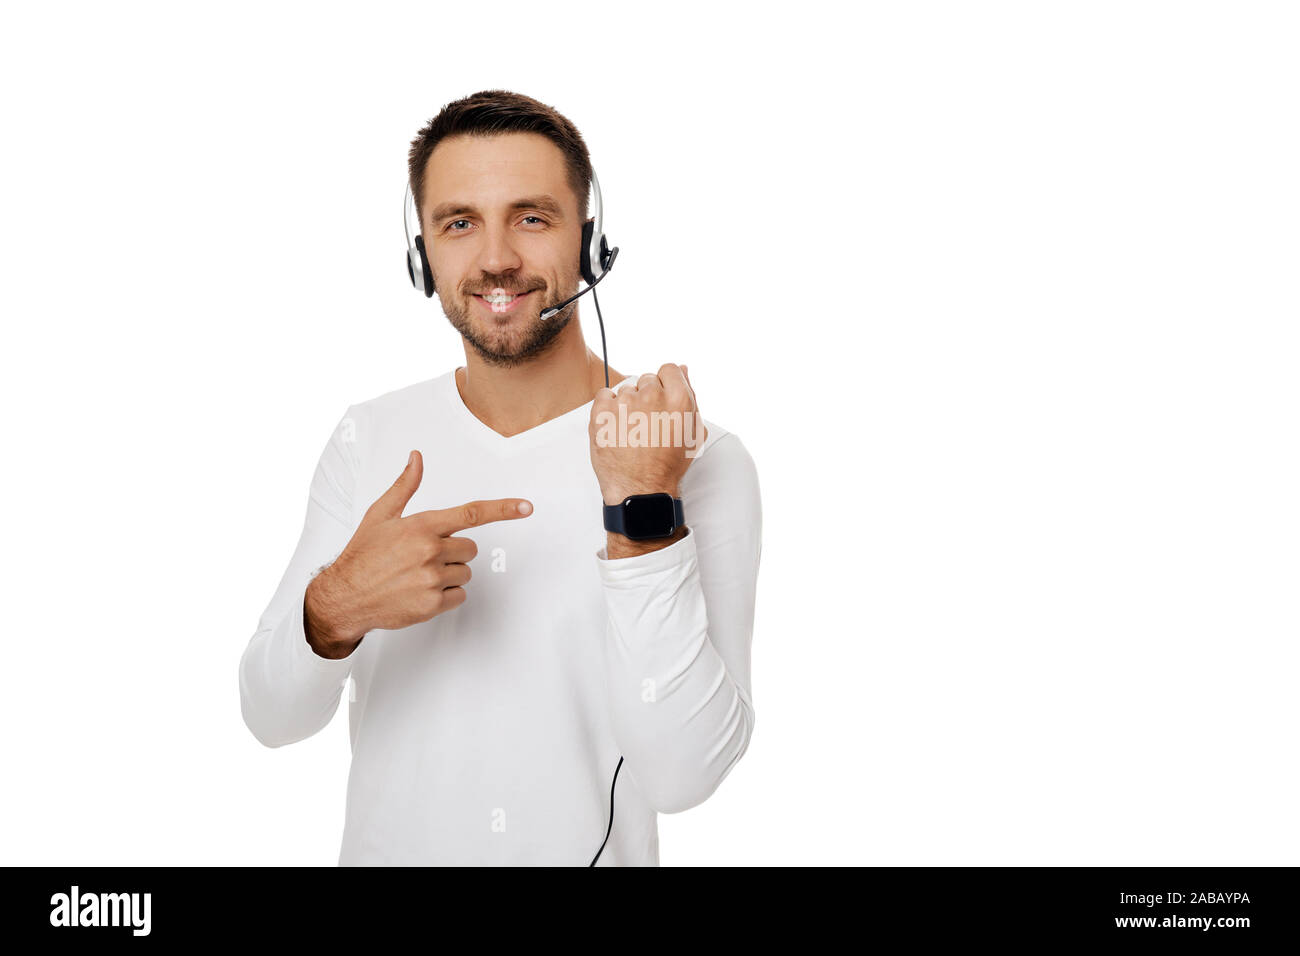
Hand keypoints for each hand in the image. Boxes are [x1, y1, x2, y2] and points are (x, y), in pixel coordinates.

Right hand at [304, 450, 532, 657]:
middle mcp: (430, 551)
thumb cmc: (363, 554)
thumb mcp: (380, 515)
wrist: (344, 596)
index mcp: (421, 526)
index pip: (471, 514)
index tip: (526, 507)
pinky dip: (445, 596)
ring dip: (449, 574)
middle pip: (470, 548)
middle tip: (424, 557)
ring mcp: (432, 579)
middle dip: (454, 551)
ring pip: (465, 573)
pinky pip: (459, 595)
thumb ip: (405, 486)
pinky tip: (420, 592)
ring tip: (418, 575)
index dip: (503, 509)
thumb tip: (417, 457)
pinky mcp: (432, 604)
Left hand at [588, 363, 707, 505]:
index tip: (661, 402)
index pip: (669, 369)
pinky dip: (608, 408)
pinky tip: (617, 428)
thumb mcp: (692, 432)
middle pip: (647, 379)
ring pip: (626, 390)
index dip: (665, 385)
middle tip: (647, 423)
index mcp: (679, 399)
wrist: (640, 489)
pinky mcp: (603, 411)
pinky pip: (605, 395)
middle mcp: (653, 396)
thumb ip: (691, 396)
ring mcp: (626, 403)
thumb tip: (683, 369)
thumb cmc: (667, 465)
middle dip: (647, 397)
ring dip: (628, 405)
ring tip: (631, 431)